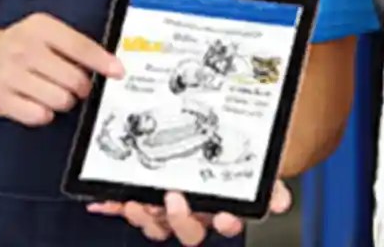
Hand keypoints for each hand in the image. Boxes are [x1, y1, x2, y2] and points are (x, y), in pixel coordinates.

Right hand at [0, 13, 123, 126]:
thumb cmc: (22, 47)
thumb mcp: (46, 33)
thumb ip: (75, 45)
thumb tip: (110, 66)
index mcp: (40, 27)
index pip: (79, 46)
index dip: (102, 62)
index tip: (118, 72)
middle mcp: (23, 48)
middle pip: (74, 79)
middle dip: (81, 87)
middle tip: (76, 85)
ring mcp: (9, 74)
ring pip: (59, 100)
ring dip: (64, 101)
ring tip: (53, 91)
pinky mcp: (0, 98)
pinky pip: (39, 116)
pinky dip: (44, 114)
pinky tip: (37, 102)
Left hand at [88, 180, 291, 244]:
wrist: (210, 151)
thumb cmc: (229, 164)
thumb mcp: (252, 168)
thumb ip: (268, 183)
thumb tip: (283, 200)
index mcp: (223, 208)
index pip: (230, 223)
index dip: (228, 223)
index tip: (226, 216)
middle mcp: (197, 215)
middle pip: (189, 231)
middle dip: (180, 218)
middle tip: (175, 198)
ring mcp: (169, 212)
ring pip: (157, 226)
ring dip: (144, 217)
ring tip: (137, 202)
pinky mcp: (146, 204)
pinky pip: (129, 208)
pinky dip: (113, 205)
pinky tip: (100, 200)